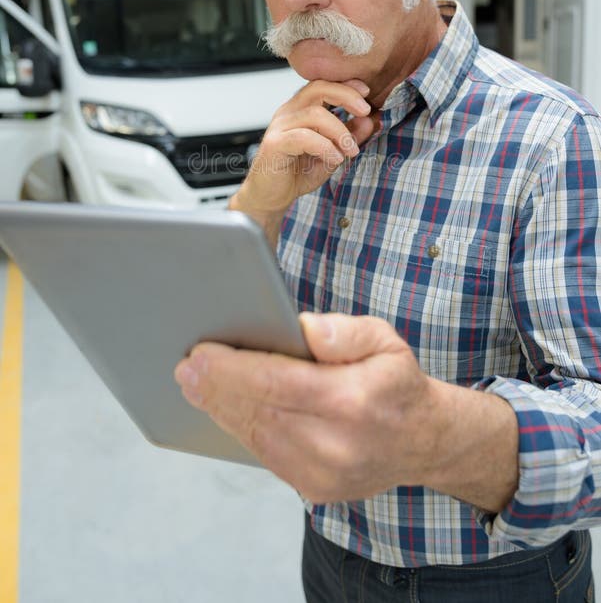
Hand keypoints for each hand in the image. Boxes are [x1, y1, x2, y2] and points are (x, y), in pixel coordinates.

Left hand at [174, 312, 442, 502]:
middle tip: (185, 368)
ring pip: (256, 437)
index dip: (233, 370)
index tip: (199, 355)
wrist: (423, 441)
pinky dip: (241, 427)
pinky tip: (224, 406)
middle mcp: (337, 445)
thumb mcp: (385, 339)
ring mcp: (324, 474)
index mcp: (354, 401)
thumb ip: (345, 331)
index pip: (279, 384)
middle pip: (259, 412)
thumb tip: (304, 328)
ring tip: (196, 383)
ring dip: (221, 409)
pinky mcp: (315, 488)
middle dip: (216, 388)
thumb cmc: (396, 382)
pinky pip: (265, 455)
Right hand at [230, 79, 377, 226]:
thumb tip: (370, 120)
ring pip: (315, 114)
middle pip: (318, 89)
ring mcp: (279, 127)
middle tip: (365, 111)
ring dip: (340, 131)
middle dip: (346, 96)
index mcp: (300, 110)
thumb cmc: (297, 173)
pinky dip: (325, 147)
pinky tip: (335, 158)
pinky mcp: (275, 144)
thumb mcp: (332, 153)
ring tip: (351, 151)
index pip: (323, 85)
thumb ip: (350, 136)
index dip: (346, 85)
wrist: (271, 198)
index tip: (366, 92)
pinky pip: (304, 137)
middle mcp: (288, 113)